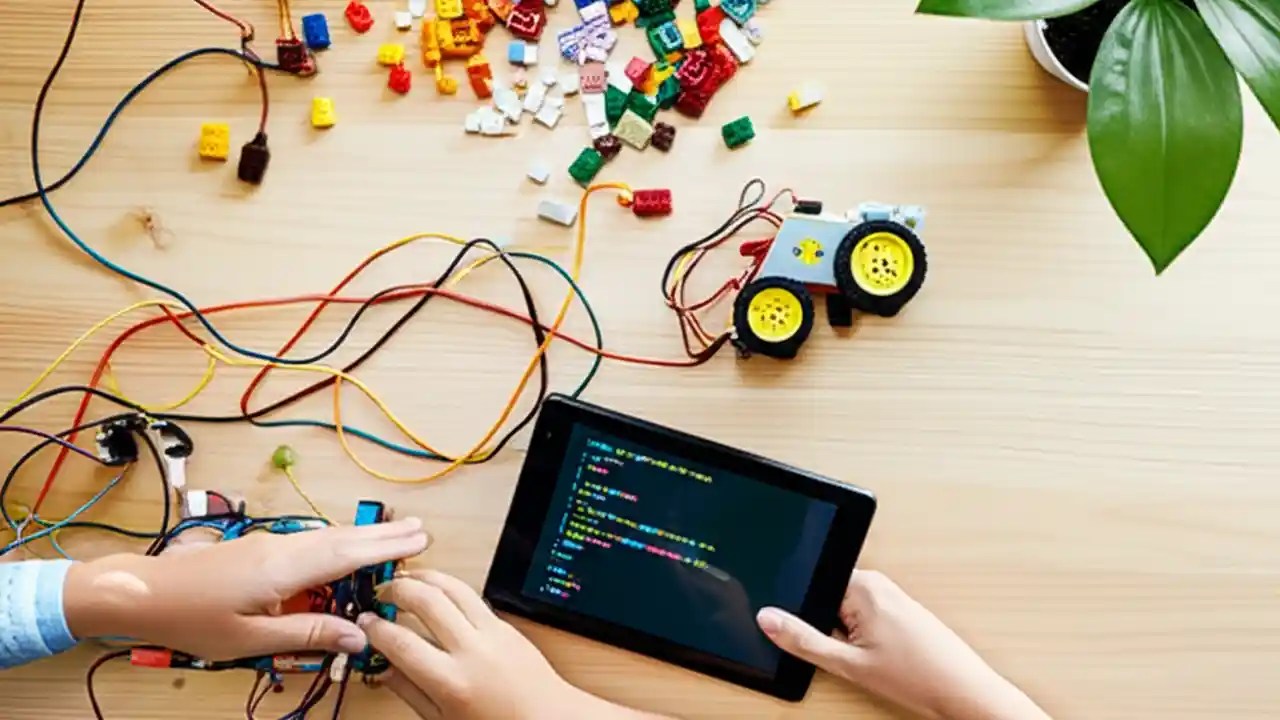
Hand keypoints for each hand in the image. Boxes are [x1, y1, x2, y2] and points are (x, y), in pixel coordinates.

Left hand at [63, 518, 428, 659]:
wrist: (142, 591)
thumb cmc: (190, 618)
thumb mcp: (251, 639)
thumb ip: (307, 633)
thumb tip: (356, 636)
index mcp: (283, 569)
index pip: (347, 556)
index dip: (386, 549)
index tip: (420, 542)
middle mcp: (281, 548)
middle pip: (343, 539)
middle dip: (384, 536)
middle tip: (422, 531)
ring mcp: (270, 545)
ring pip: (328, 538)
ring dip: (364, 537)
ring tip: (395, 536)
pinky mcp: (260, 549)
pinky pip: (311, 542)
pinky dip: (339, 543)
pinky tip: (348, 547)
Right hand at [361, 571, 664, 719]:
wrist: (549, 719)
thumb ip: (410, 692)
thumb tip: (382, 669)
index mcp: (452, 682)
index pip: (400, 643)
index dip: (375, 628)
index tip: (363, 622)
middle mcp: (472, 651)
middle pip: (426, 600)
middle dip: (397, 589)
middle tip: (381, 592)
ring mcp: (492, 633)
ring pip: (452, 587)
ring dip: (424, 576)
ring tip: (405, 578)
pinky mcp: (506, 625)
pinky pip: (473, 597)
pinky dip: (449, 588)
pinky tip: (436, 591)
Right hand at [757, 570, 1050, 719]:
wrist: (964, 691)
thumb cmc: (917, 676)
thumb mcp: (848, 663)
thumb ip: (803, 640)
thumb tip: (768, 618)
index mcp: (862, 586)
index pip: (813, 583)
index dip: (803, 610)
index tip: (805, 632)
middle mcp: (878, 583)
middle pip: (829, 596)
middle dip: (825, 624)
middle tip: (841, 651)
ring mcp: (892, 595)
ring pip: (846, 610)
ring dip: (844, 633)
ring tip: (866, 655)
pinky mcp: (901, 609)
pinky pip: (865, 615)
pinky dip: (862, 636)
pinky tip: (878, 656)